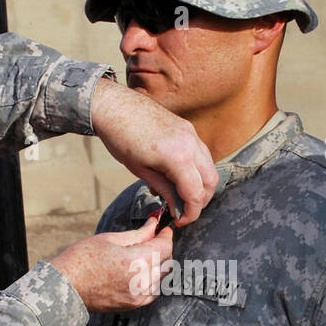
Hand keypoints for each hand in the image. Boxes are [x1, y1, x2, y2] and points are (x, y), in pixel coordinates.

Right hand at [50, 212, 174, 311]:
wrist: (65, 287)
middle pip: (167, 262)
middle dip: (163, 249)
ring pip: (162, 278)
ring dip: (159, 265)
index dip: (166, 236)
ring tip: (144, 255)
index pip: (165, 247)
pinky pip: (154, 291)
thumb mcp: (110, 239)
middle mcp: (142, 281)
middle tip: (152, 239)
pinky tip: (140, 272)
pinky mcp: (134, 305)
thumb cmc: (82, 259)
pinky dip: (153, 280)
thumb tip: (154, 225)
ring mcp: (139, 296)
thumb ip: (138, 234)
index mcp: (136, 262)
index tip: (163, 229)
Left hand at [89, 78, 216, 226]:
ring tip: (180, 195)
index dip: (191, 212)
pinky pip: (201, 154)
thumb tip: (176, 206)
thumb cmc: (121, 138)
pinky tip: (178, 176)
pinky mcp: (188, 129)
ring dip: (200, 185)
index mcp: (178, 157)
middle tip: (184, 211)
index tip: (180, 220)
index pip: (195, 194)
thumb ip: (164, 189)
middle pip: (211, 182)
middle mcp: (190, 144)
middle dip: (201, 201)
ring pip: (209, 167)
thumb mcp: (141, 170)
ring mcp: (191, 134)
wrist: (115, 105)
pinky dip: (196, 169)